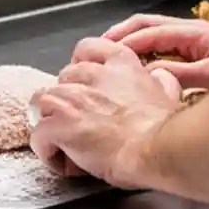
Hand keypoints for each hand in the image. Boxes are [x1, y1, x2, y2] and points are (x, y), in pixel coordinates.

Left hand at [31, 38, 179, 187]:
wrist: (156, 150)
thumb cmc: (165, 128)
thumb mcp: (169, 94)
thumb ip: (161, 81)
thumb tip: (160, 76)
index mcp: (120, 64)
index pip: (87, 48)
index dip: (79, 65)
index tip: (84, 84)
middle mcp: (92, 75)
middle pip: (61, 79)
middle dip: (66, 99)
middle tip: (79, 122)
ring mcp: (72, 99)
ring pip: (41, 102)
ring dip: (49, 120)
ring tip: (64, 141)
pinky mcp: (59, 125)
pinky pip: (38, 134)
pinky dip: (46, 148)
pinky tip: (62, 161)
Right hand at [101, 14, 208, 89]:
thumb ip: (176, 73)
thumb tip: (145, 71)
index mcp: (194, 33)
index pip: (150, 30)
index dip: (125, 40)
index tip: (104, 51)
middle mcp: (191, 32)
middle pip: (147, 24)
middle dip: (120, 34)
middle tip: (97, 49)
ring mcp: (193, 40)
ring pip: (152, 33)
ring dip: (129, 41)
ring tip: (108, 55)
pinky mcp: (196, 52)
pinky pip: (162, 46)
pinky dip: (143, 51)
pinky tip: (133, 66)